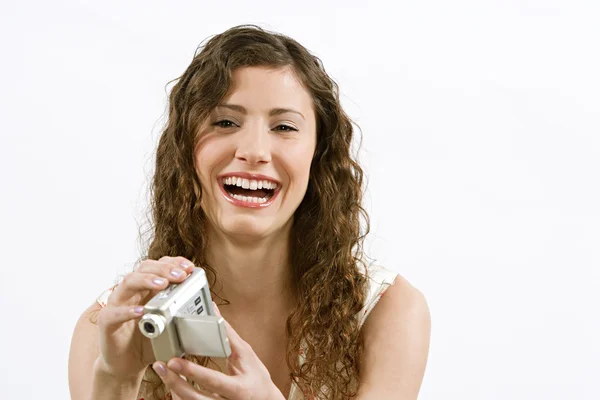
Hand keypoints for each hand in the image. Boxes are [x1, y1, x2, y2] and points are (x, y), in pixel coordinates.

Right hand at [96, 256, 195, 378]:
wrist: (128, 365)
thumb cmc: (149, 341)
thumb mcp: (171, 324)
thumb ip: (184, 313)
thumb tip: (210, 308)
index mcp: (148, 288)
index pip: (159, 265)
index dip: (174, 262)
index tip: (189, 267)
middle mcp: (132, 291)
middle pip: (144, 268)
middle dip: (164, 268)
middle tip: (179, 275)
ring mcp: (118, 304)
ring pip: (129, 282)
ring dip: (147, 280)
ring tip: (162, 285)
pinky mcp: (107, 322)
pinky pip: (114, 313)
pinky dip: (127, 311)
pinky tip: (141, 311)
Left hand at [152, 303, 284, 399]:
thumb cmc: (256, 378)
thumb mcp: (246, 355)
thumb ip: (228, 335)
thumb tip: (214, 311)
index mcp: (238, 389)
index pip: (213, 380)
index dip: (192, 371)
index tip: (173, 361)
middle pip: (195, 398)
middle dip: (175, 382)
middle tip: (161, 366)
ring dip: (174, 388)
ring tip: (163, 372)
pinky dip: (180, 394)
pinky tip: (174, 383)